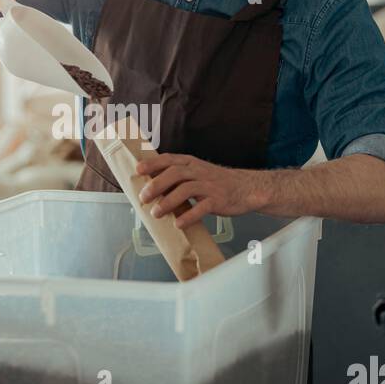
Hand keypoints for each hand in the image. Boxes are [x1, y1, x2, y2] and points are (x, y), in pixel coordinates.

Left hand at [135, 153, 263, 227]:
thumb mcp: (196, 173)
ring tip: (156, 213)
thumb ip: (177, 178)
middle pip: (174, 173)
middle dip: (156, 185)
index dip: (152, 164)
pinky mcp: (218, 200)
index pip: (169, 159)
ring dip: (168, 202)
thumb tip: (150, 186)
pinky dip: (188, 216)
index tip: (138, 170)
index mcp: (191, 163)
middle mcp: (199, 171)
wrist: (246, 188)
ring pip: (185, 189)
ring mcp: (209, 185)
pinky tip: (178, 224)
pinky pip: (202, 207)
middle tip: (143, 197)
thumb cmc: (216, 182)